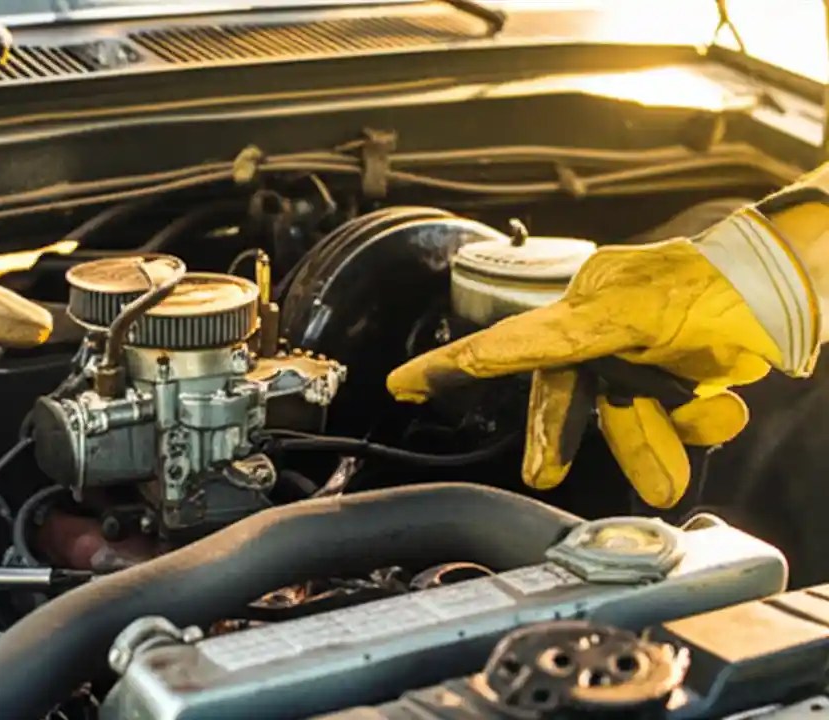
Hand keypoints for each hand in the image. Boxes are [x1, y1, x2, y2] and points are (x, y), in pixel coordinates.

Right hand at [386, 200, 821, 507]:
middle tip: (545, 473)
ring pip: (627, 410)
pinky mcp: (683, 361)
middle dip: (563, 434)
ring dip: (653, 440)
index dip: (457, 366)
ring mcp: (649, 343)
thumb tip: (575, 400)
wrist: (810, 271)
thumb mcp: (666, 319)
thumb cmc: (744, 280)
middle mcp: (613, 321)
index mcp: (596, 302)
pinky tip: (721, 405)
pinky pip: (670, 407)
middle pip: (571, 391)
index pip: (517, 344)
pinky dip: (692, 418)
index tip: (403, 384)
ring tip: (682, 457)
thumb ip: (610, 358)